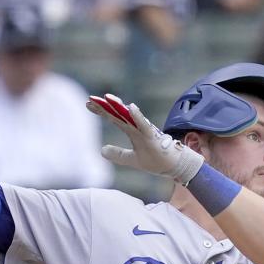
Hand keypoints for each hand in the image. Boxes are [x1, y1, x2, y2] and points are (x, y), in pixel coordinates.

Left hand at [86, 93, 203, 184]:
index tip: (88, 103)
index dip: (101, 110)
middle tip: (90, 98)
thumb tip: (102, 150)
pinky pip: (144, 124)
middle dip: (104, 106)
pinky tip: (130, 107)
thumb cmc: (156, 160)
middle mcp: (137, 127)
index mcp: (132, 130)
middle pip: (118, 113)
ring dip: (119, 106)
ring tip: (107, 98)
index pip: (114, 117)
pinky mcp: (153, 136)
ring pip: (129, 116)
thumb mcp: (132, 159)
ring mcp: (145, 130)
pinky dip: (138, 116)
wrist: (174, 166)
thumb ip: (118, 154)